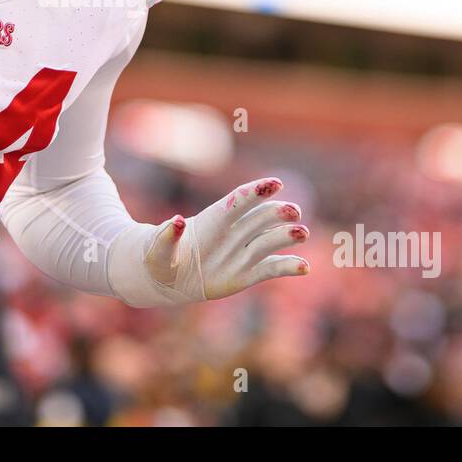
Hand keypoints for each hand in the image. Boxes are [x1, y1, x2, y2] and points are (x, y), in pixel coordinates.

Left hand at [107, 177, 309, 306]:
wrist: (166, 278)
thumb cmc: (159, 256)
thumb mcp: (157, 247)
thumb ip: (168, 234)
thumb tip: (176, 221)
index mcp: (212, 220)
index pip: (237, 201)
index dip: (255, 191)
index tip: (275, 183)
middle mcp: (232, 232)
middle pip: (259, 218)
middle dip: (277, 213)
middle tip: (294, 211)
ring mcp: (242, 252)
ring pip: (269, 240)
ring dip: (287, 236)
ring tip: (302, 233)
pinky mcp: (248, 273)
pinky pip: (271, 268)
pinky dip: (288, 267)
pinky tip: (304, 267)